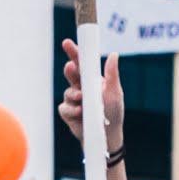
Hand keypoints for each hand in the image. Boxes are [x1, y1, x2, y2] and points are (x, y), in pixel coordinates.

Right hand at [61, 42, 126, 179]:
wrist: (106, 137)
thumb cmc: (113, 113)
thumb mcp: (115, 93)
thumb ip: (112, 75)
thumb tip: (113, 54)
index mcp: (92, 80)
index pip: (82, 63)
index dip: (74, 52)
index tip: (67, 43)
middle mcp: (81, 87)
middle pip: (71, 73)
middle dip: (69, 69)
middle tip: (70, 67)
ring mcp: (73, 100)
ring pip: (67, 92)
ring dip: (74, 96)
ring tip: (83, 102)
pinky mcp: (67, 112)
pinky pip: (63, 107)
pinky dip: (71, 110)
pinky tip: (79, 114)